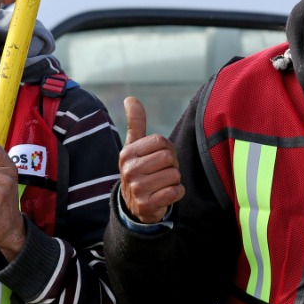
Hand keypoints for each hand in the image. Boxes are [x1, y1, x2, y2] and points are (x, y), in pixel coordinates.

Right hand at [118, 96, 182, 223]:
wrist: (133, 204)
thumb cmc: (139, 169)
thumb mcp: (134, 146)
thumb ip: (135, 122)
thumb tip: (130, 98)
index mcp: (127, 153)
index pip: (161, 142)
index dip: (167, 149)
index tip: (159, 158)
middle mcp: (129, 170)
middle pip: (169, 159)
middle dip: (172, 165)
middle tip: (162, 172)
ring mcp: (137, 189)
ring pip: (174, 176)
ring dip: (174, 181)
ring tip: (162, 184)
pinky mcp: (147, 205)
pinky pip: (175, 192)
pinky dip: (176, 193)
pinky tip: (165, 195)